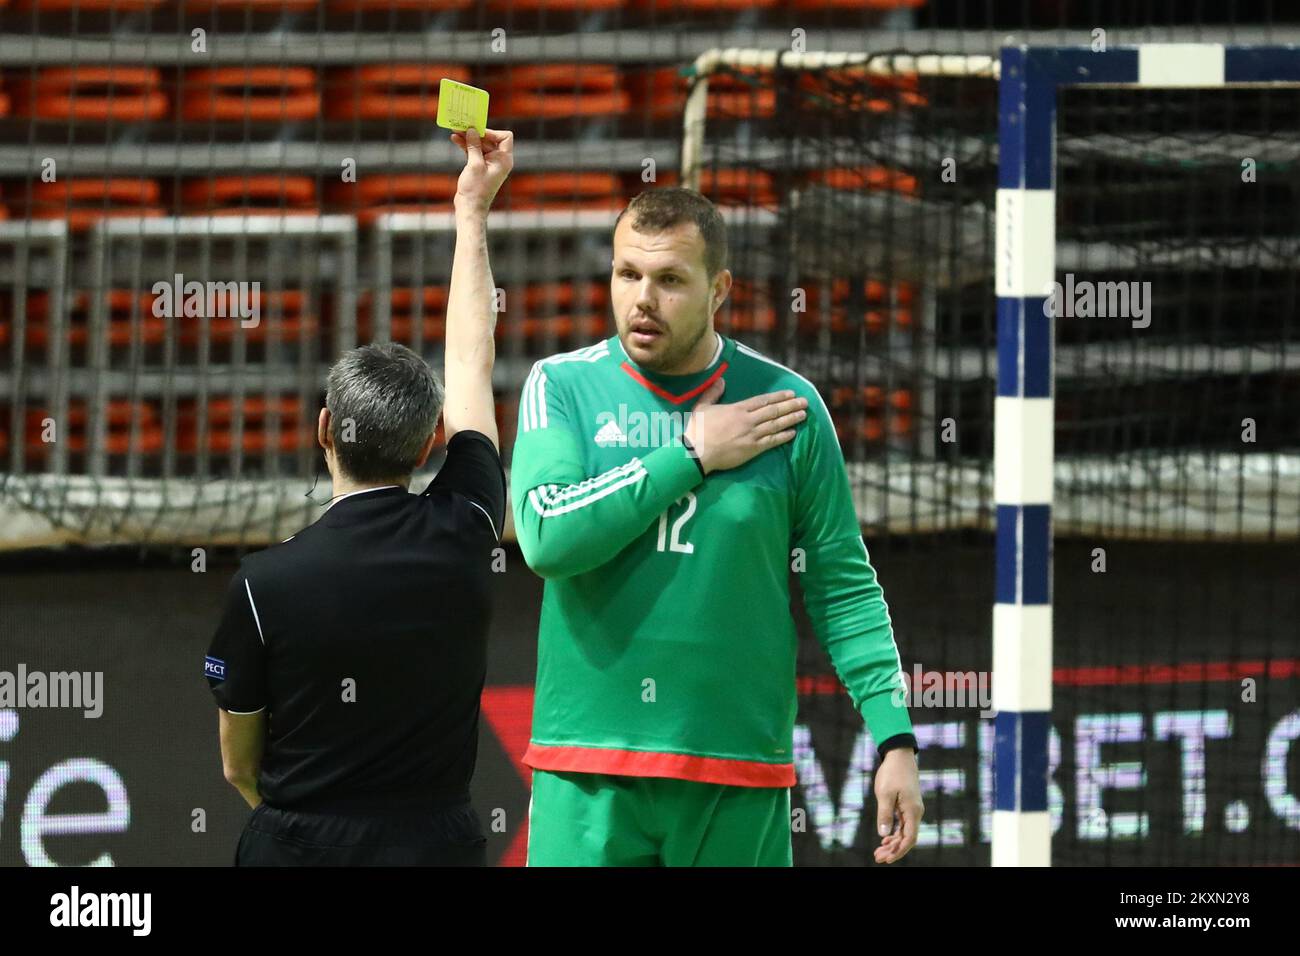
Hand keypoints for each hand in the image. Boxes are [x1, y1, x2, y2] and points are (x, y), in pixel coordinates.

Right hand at [451, 127, 513, 214]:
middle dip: (476, 133)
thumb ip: (474, 146)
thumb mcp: (475, 164)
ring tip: (455, 131)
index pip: (505, 137)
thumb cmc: (476, 189)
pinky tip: (455, 140)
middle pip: (490, 139)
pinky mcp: (480, 166)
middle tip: (462, 126)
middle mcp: (499, 160)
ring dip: (468, 138)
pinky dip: (466, 146)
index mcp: (504, 160)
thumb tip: (472, 130)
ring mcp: (489, 163)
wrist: (470, 207)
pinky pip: (474, 152)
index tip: (478, 132)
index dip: (492, 132)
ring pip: (480, 145)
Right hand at [684, 379, 807, 473]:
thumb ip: (712, 393)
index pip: (763, 400)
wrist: (697, 452)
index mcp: (738, 409)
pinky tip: (792, 433)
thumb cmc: (698, 429)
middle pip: (774, 411)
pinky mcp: (752, 449)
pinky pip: (772, 442)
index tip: (791, 393)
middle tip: (805, 402)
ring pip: (776, 425)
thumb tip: (721, 380)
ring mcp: (752, 435)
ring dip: (791, 419)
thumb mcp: (702, 406)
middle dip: (791, 405)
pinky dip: (783, 437)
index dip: (778, 397)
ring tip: (803, 415)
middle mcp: (748, 420)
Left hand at [873, 748, 922, 863]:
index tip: (887, 859)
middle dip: (893, 850)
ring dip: (892, 843)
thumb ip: (884, 814)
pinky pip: (903, 825)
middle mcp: (915, 812)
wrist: (899, 756)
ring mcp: (912, 810)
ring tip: (878, 851)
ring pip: (904, 832)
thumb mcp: (885, 793)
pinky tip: (885, 839)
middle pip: (907, 838)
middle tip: (878, 858)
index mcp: (912, 811)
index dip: (899, 851)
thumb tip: (883, 834)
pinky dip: (894, 833)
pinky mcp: (907, 806)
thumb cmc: (892, 773)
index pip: (909, 838)